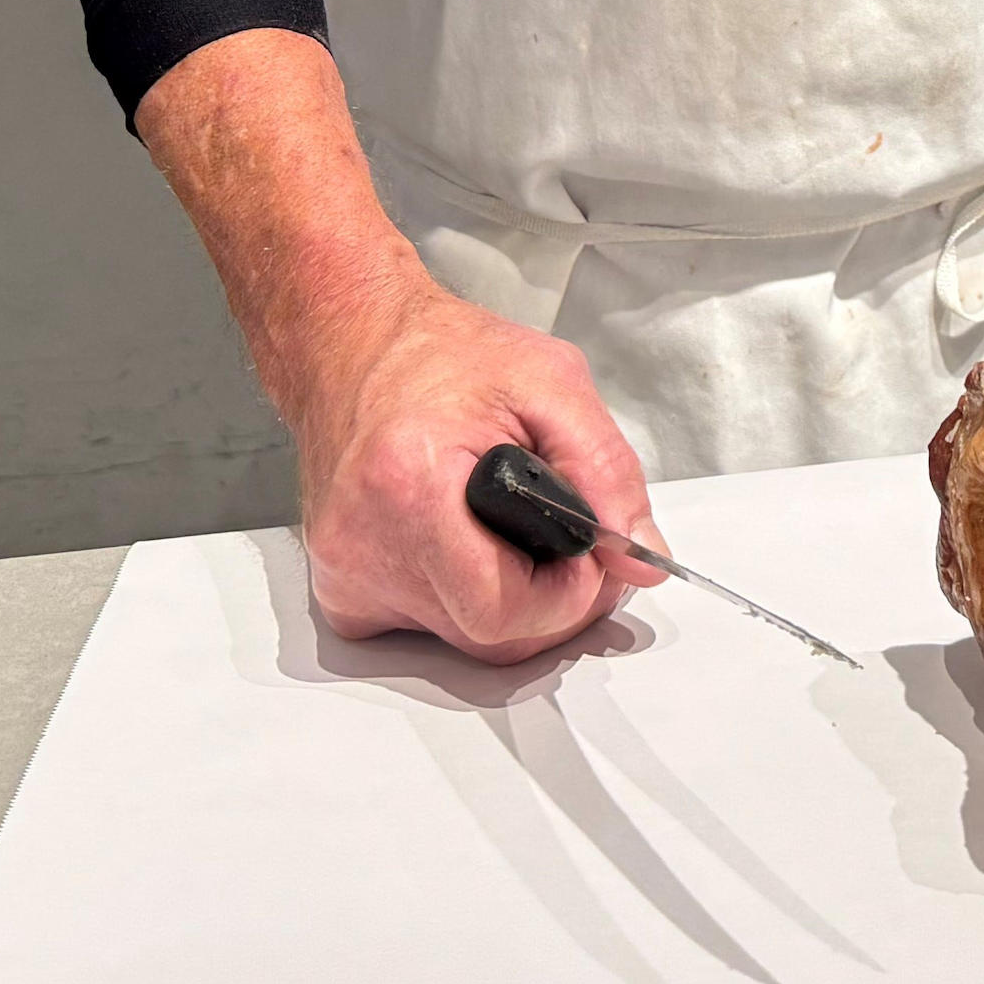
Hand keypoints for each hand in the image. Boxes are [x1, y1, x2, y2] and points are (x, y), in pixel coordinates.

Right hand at [296, 281, 667, 664]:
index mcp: (408, 488)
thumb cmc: (443, 354)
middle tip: (568, 539)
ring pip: (465, 638)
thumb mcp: (550, 381)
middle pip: (490, 635)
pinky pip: (430, 626)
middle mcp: (362, 548)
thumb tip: (641, 558)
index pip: (503, 609)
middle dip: (550, 598)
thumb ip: (606, 470)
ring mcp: (345, 579)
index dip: (566, 592)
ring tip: (516, 524)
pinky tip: (473, 539)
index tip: (588, 552)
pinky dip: (467, 595)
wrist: (354, 345)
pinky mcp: (342, 595)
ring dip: (511, 596)